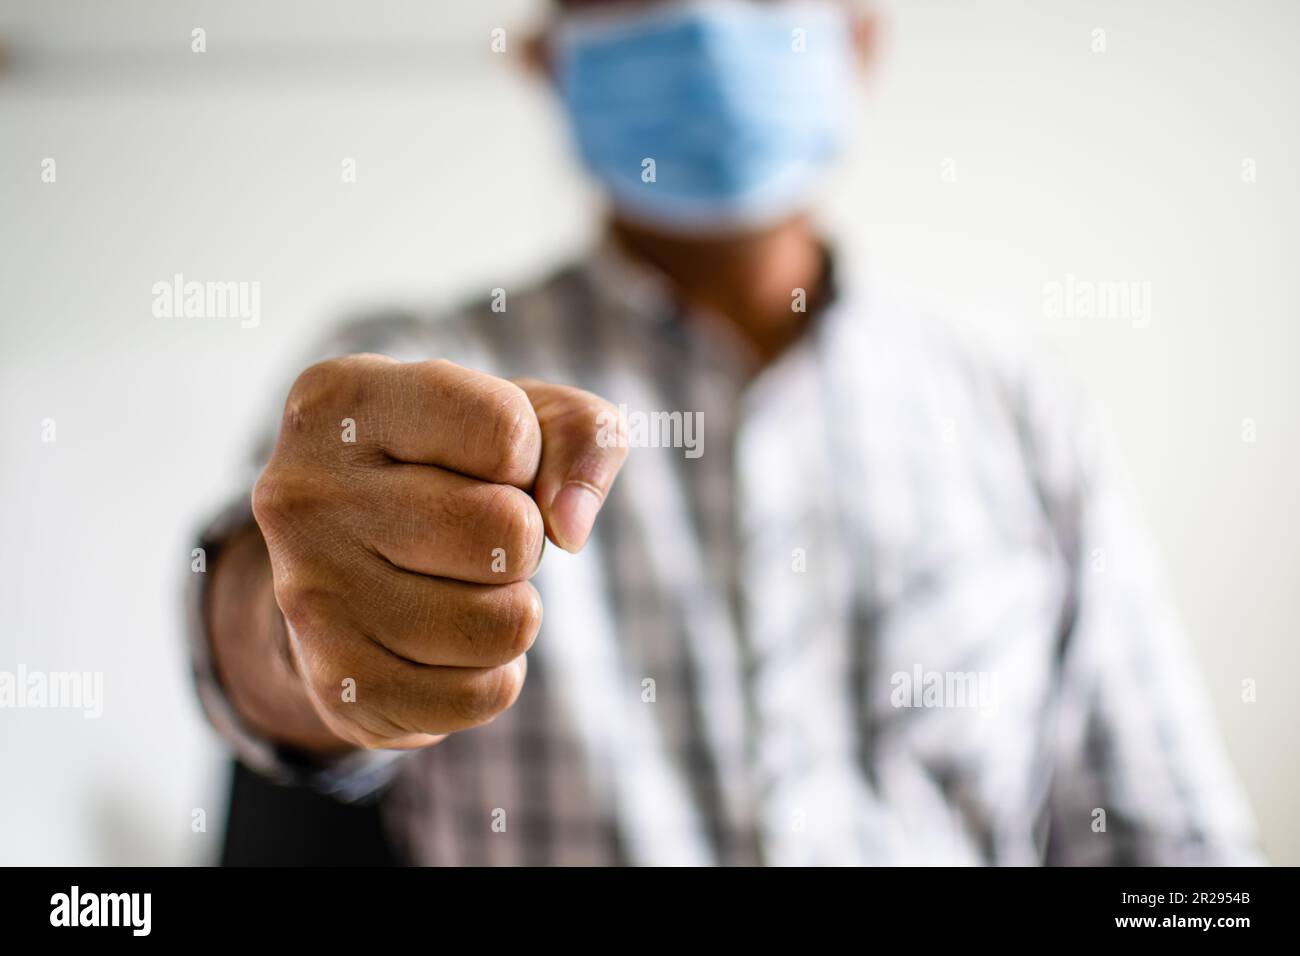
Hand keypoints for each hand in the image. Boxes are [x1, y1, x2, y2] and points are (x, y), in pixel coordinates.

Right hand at [250, 354, 627, 749]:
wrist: (349, 565)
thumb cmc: (455, 467)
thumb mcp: (526, 415)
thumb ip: (584, 434)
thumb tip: (569, 526)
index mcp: (344, 400)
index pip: (506, 431)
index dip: (529, 458)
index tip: (491, 464)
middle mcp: (305, 493)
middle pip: (508, 533)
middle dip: (522, 540)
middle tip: (477, 536)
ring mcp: (311, 593)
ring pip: (505, 623)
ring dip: (512, 609)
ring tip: (459, 585)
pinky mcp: (336, 682)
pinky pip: (482, 696)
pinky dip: (493, 674)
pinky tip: (446, 642)